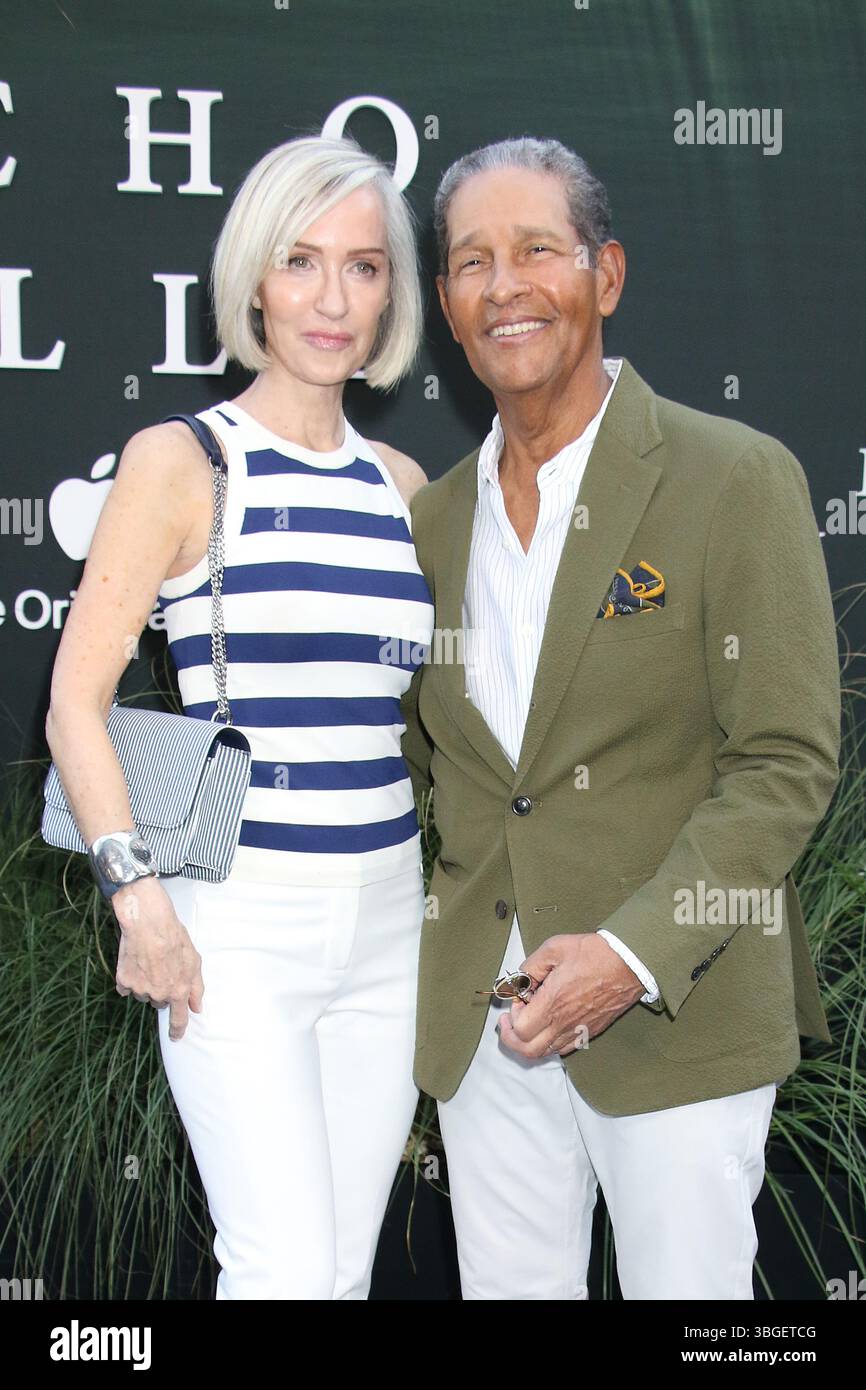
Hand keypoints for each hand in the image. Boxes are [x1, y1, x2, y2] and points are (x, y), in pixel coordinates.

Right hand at [112, 876, 203, 1039]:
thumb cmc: (174, 937)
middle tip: (163, 968)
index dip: (177, 1030)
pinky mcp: (124, 980)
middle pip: (160, 1002)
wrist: (148, 923)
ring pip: (143, 994)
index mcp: (178, 990)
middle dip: (162, 990)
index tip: (175, 1037)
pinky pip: (126, 987)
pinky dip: (130, 978)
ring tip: (150, 961)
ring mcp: (139, 989)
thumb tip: (197, 1007)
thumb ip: (196, 987)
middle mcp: (158, 994)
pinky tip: (136, 962)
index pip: (179, 1018)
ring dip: (146, 983)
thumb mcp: (194, 960)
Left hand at [497, 932, 644, 1058]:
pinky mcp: (591, 1031)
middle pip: (529, 1050)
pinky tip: (550, 1025)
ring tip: (529, 1023)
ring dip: (531, 1042)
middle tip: (510, 1022)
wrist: (629, 962)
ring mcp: (579, 1031)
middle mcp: (565, 1023)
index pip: (520, 1029)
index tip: (518, 1000)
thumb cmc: (594, 953)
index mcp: (553, 1003)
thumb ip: (530, 966)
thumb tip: (520, 980)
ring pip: (546, 1052)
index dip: (512, 1018)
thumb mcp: (554, 948)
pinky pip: (565, 1049)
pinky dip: (551, 1043)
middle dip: (512, 1038)